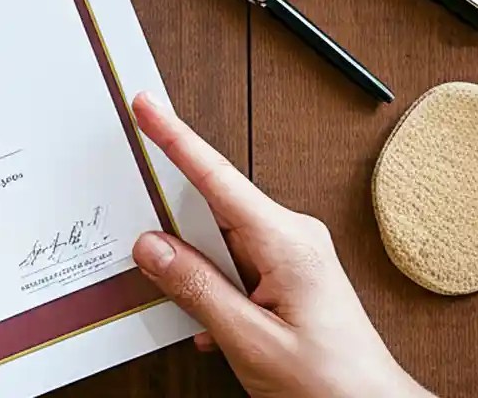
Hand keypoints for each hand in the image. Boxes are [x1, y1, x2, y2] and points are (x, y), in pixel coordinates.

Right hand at [129, 93, 430, 397]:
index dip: (175, 137)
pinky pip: (233, 264)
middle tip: (153, 252)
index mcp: (286, 241)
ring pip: (219, 242)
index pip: (215, 177)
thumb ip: (196, 288)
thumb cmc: (329, 382)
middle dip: (177, 230)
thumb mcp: (250, 339)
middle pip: (211, 210)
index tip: (148, 107)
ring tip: (210, 317)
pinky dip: (216, 293)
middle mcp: (291, 236)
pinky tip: (220, 328)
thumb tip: (151, 247)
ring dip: (201, 275)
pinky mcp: (288, 272)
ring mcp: (292, 253)